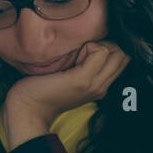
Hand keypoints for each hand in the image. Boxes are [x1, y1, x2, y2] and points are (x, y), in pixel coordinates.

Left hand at [1, 40, 130, 148]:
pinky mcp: (83, 79)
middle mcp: (101, 87)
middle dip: (106, 44)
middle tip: (82, 52)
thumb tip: (93, 45)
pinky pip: (100, 51)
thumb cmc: (43, 89)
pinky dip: (88, 47)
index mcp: (100, 87)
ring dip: (97, 45)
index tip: (85, 54)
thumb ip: (85, 67)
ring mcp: (94, 84)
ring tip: (77, 56)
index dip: (109, 48)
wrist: (29, 107)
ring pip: (115, 51)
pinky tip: (72, 58)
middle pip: (123, 54)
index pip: (122, 59)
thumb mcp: (70, 78)